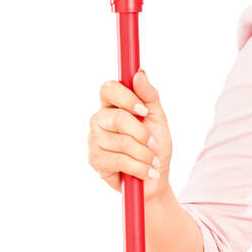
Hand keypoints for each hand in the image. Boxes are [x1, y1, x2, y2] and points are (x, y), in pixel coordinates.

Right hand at [87, 67, 173, 198]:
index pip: (109, 88)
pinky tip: (146, 171)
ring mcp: (94, 140)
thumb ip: (149, 95)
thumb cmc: (155, 146)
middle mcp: (99, 119)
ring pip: (121, 142)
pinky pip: (120, 160)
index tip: (143, 111)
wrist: (155, 178)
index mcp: (113, 105)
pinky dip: (140, 167)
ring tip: (151, 160)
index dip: (126, 98)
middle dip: (142, 133)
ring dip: (144, 154)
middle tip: (152, 143)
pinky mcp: (95, 160)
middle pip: (117, 118)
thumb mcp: (157, 118)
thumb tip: (139, 73)